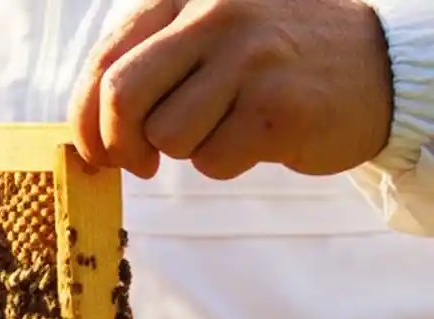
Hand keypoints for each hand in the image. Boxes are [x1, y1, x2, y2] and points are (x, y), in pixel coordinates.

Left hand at [69, 0, 392, 179]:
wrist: (376, 66)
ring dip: (185, 151)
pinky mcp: (278, 106)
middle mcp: (214, 14)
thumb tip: (84, 133)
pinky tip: (254, 137)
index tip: (97, 150)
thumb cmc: (268, 62)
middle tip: (139, 162)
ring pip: (167, 136)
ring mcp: (249, 57)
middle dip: (119, 145)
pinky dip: (223, 163)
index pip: (104, 62)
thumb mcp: (203, 36)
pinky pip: (212, 160)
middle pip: (122, 99)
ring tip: (222, 127)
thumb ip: (144, 66)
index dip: (85, 120)